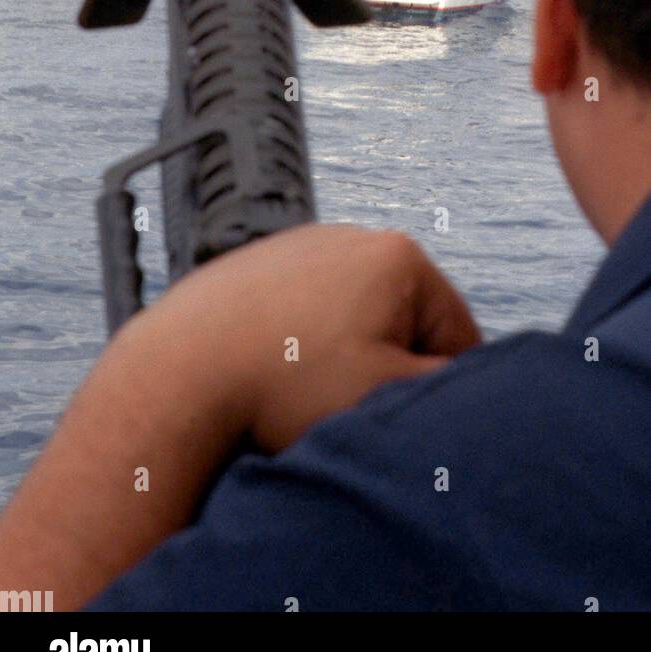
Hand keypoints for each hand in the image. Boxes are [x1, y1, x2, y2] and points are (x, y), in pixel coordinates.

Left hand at [0, 225, 478, 607]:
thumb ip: (444, 384)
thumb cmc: (283, 382)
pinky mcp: (264, 262)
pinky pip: (307, 310)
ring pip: (354, 316)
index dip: (436, 386)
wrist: (179, 370)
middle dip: (386, 365)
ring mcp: (305, 244)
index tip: (400, 414)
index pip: (456, 333)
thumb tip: (471, 376)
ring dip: (344, 355)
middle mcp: (355, 237)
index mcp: (398, 257)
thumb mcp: (385, 394)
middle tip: (347, 405)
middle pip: (403, 320)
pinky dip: (302, 342)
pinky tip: (276, 372)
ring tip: (304, 390)